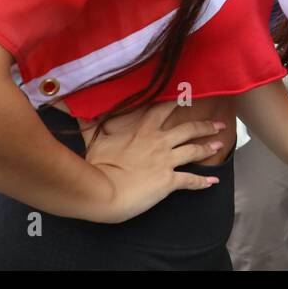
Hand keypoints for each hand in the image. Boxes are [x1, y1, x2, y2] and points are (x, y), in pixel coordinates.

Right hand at [82, 101, 225, 222]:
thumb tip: (67, 102)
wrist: (103, 192)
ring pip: (194, 150)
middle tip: (219, 124)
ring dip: (208, 148)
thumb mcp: (93, 139)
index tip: (190, 96)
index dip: (178, 102)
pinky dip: (203, 182)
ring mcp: (166, 161)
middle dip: (205, 125)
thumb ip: (89, 122)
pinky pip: (190, 180)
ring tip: (219, 145)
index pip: (164, 110)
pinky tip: (213, 183)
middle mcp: (159, 142)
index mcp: (143, 130)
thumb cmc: (96, 165)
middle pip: (188, 129)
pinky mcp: (169, 181)